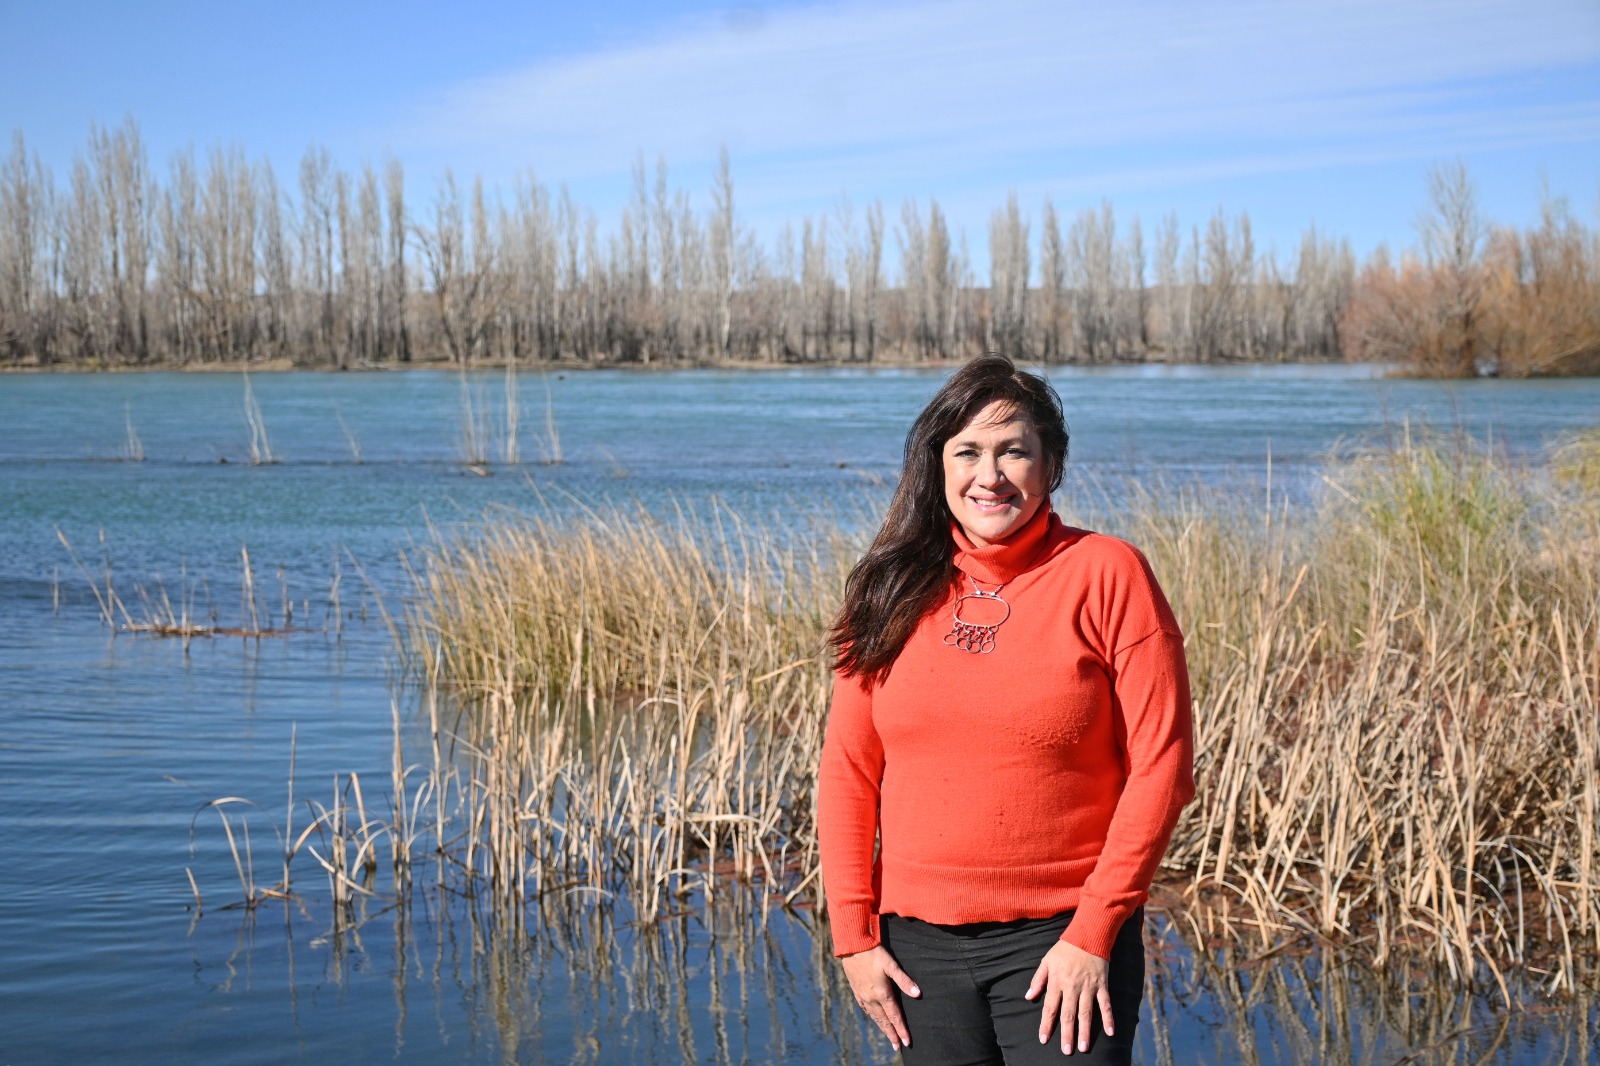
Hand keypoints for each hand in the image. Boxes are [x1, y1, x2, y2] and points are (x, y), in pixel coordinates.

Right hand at [840, 944, 920, 1050]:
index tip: (907, 1041)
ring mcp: (862, 995)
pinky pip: (865, 1009)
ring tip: (888, 1037)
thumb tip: (918, 994)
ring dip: (882, 1028)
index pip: (894, 1016)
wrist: (852, 946)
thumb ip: (904, 981)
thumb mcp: (891, 965)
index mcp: (882, 993)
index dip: (901, 1030)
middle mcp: (871, 998)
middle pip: (884, 1021)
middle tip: (898, 1046)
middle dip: (892, 1034)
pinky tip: (874, 1018)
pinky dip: (872, 1017)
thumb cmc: (874, 953)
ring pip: (874, 1016)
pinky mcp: (856, 990)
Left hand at [1024, 939, 1111, 1054]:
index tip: (1044, 1039)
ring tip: (1084, 1047)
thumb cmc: (1065, 949)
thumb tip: (1028, 996)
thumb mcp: (1047, 961)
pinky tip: (1110, 1032)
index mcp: (1057, 982)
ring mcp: (1088, 987)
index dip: (1046, 1024)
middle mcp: (1072, 987)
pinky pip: (1106, 1004)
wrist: (1087, 934)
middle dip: (1066, 1034)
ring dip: (1085, 1031)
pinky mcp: (1102, 984)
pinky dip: (1108, 1018)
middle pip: (1068, 1014)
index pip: (1050, 1007)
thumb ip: (1038, 980)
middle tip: (1067, 1051)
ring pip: (1086, 1013)